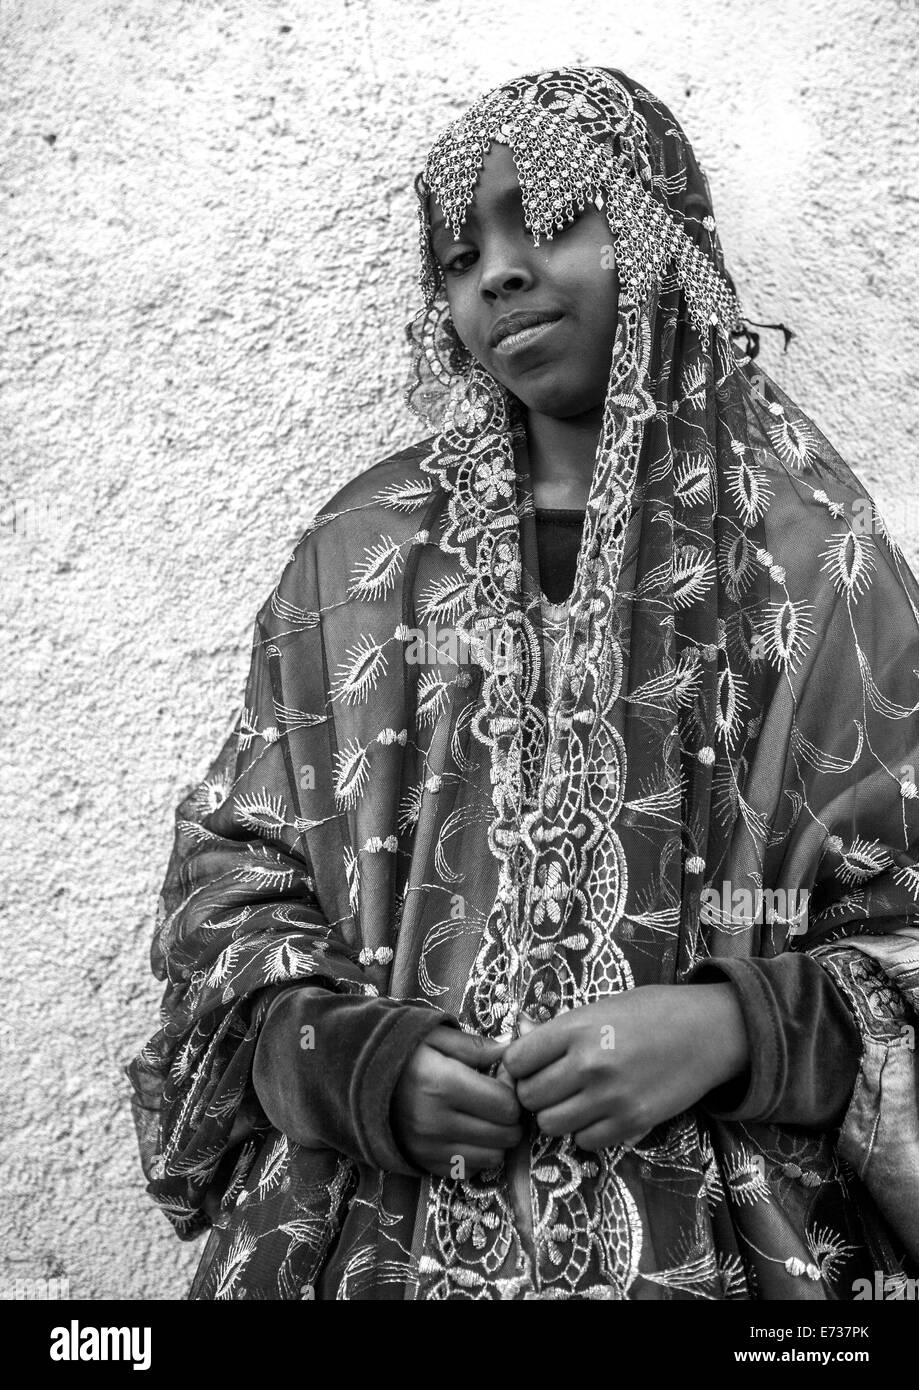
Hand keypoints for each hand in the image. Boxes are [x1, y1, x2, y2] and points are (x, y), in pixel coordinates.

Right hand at [391, 1026, 524, 1177]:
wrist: (354, 1082)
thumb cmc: (399, 1053)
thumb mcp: (433, 1037)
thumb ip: (474, 1046)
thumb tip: (511, 1051)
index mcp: (443, 1084)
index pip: (506, 1105)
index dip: (513, 1092)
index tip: (503, 1080)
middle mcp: (437, 1122)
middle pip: (505, 1135)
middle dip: (511, 1118)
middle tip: (498, 1099)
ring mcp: (429, 1148)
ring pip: (492, 1158)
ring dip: (496, 1139)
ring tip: (484, 1118)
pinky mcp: (423, 1164)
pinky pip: (469, 1170)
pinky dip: (476, 1155)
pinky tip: (467, 1133)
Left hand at [502, 984, 748, 1150]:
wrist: (708, 1030)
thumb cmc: (652, 1012)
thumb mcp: (599, 1007)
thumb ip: (559, 1029)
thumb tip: (519, 1039)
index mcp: (576, 1027)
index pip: (516, 1060)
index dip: (519, 1065)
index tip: (530, 1065)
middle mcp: (588, 1064)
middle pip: (529, 1096)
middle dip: (535, 1092)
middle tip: (552, 1085)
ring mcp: (610, 1097)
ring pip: (550, 1124)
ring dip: (556, 1115)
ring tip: (573, 1100)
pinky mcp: (632, 1122)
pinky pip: (584, 1141)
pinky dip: (585, 1131)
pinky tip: (598, 1113)